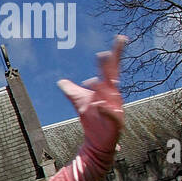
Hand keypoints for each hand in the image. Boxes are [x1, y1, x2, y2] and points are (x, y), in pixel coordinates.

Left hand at [58, 34, 124, 154]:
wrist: (97, 142)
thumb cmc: (92, 119)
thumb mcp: (79, 102)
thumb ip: (71, 90)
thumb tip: (61, 81)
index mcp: (107, 89)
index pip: (111, 69)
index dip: (115, 54)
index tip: (120, 38)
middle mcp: (113, 96)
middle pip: (112, 78)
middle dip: (109, 67)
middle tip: (103, 54)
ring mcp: (115, 109)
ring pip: (110, 96)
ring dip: (103, 88)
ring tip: (91, 81)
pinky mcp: (114, 124)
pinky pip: (112, 116)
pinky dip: (107, 111)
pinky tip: (100, 105)